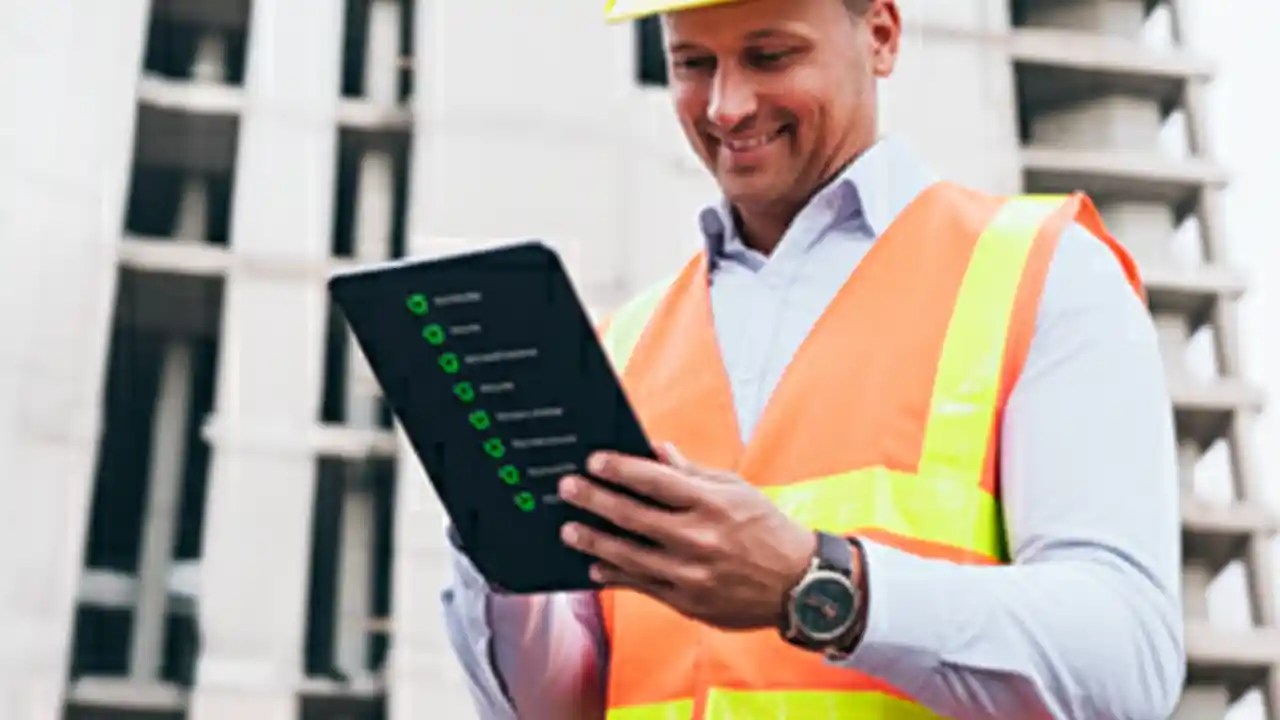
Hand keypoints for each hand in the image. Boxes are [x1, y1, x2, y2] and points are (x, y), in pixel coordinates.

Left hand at [557, 443, 816, 630]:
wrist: (799, 585)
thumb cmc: (766, 529)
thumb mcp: (736, 490)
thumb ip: (692, 472)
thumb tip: (655, 449)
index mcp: (712, 503)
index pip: (656, 480)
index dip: (620, 469)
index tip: (593, 461)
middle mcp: (699, 538)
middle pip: (634, 516)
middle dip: (594, 500)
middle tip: (567, 488)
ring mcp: (691, 574)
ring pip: (630, 555)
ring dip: (594, 541)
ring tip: (569, 529)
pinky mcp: (688, 602)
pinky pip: (641, 586)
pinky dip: (614, 575)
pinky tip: (595, 567)